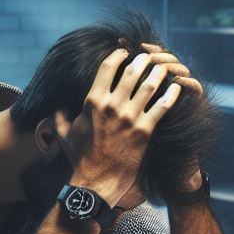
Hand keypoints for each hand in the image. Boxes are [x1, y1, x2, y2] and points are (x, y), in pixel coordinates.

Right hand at [58, 43, 202, 205]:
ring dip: (160, 72)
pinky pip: (163, 106)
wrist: (96, 182)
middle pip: (132, 71)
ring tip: (165, 67)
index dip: (118, 54)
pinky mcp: (145, 131)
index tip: (125, 51)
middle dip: (143, 59)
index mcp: (92, 101)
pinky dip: (172, 94)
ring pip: (150, 85)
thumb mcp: (64, 134)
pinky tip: (177, 88)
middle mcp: (112, 105)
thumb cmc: (80, 158)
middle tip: (150, 56)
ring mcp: (130, 118)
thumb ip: (59, 117)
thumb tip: (55, 107)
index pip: (107, 66)